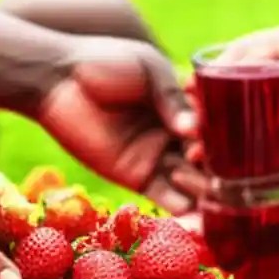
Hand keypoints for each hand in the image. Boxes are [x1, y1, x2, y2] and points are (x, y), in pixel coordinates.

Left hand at [35, 36, 202, 212]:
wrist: (57, 80)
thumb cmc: (103, 61)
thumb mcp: (146, 70)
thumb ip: (172, 97)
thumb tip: (194, 129)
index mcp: (183, 104)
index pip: (214, 125)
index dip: (221, 135)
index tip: (219, 139)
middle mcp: (175, 133)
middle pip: (207, 156)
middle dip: (216, 166)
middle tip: (213, 171)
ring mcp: (158, 157)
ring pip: (192, 180)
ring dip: (204, 191)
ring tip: (213, 198)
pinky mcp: (137, 178)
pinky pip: (166, 197)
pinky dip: (182, 208)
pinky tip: (195, 216)